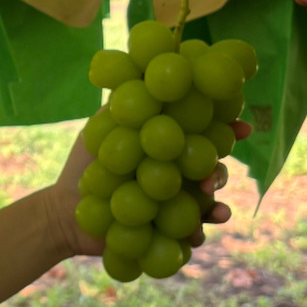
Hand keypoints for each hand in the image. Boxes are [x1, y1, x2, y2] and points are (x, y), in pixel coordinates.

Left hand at [49, 118, 251, 258]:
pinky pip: (189, 235)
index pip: (204, 137)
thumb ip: (125, 104)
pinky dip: (196, 235)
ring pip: (207, 204)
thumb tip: (148, 70)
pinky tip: (196, 235)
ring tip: (214, 208)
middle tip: (212, 177)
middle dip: (219, 172)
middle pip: (212, 171)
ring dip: (215, 206)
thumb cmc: (85, 165)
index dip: (227, 131)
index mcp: (168, 149)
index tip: (242, 126)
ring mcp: (174, 204)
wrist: (64, 209)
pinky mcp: (166, 232)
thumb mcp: (101, 128)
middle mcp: (177, 175)